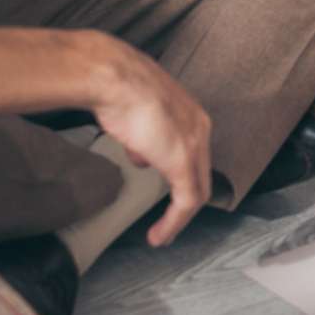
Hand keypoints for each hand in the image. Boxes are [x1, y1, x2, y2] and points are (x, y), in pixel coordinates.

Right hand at [87, 34, 212, 246]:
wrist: (114, 78)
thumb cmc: (119, 90)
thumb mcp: (135, 117)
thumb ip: (144, 141)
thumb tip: (142, 158)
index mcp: (191, 115)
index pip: (195, 156)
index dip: (183, 180)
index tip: (169, 199)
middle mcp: (200, 128)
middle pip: (200, 176)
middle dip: (185, 204)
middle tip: (170, 226)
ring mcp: (194, 144)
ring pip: (196, 191)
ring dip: (178, 218)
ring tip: (162, 235)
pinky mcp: (182, 161)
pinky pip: (186, 200)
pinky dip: (174, 222)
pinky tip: (159, 236)